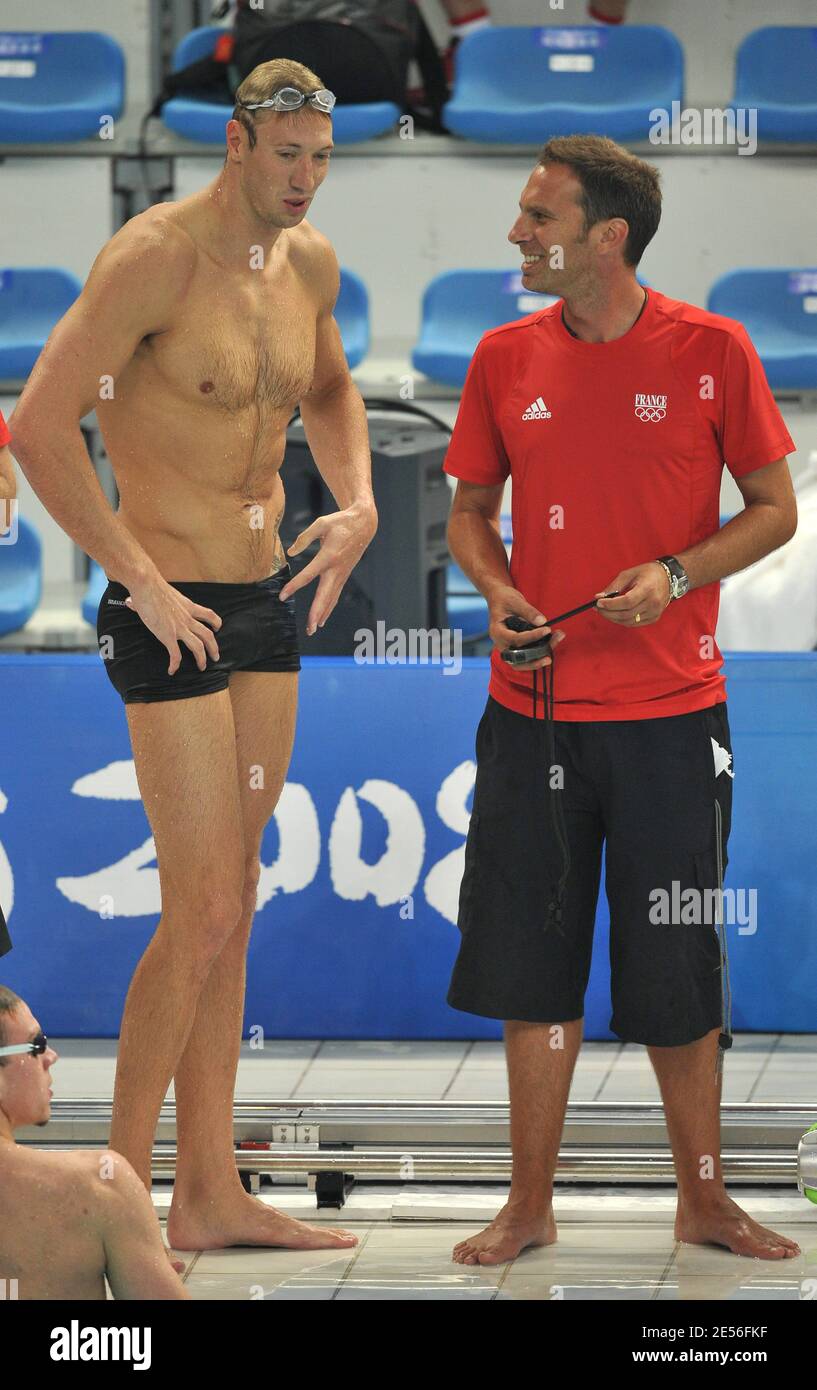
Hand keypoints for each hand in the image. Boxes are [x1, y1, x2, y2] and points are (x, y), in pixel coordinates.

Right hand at [124, 574, 221, 674]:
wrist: (147, 585)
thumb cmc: (151, 585)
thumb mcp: (161, 593)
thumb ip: (153, 599)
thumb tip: (131, 601)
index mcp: (188, 607)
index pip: (209, 615)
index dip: (216, 623)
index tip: (217, 628)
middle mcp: (187, 619)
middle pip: (208, 635)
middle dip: (214, 648)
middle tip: (215, 656)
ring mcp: (179, 628)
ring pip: (198, 647)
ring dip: (202, 659)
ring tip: (202, 667)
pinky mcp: (168, 635)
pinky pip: (175, 654)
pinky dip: (175, 664)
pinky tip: (172, 670)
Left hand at [280, 502, 377, 635]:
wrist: (364, 525)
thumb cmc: (341, 522)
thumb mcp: (321, 523)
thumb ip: (304, 538)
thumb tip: (291, 553)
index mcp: (329, 556)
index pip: (308, 575)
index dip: (294, 586)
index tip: (282, 596)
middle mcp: (336, 569)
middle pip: (325, 595)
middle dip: (317, 613)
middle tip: (310, 628)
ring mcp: (342, 574)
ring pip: (332, 598)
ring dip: (323, 614)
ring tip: (314, 629)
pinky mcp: (344, 575)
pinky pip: (335, 594)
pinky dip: (329, 607)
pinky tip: (323, 617)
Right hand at [487, 583, 564, 670]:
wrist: (499, 598)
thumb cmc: (504, 599)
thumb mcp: (515, 601)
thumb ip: (528, 611)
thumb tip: (542, 622)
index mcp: (497, 632)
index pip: (515, 639)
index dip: (532, 637)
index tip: (546, 630)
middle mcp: (501, 643)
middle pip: (517, 660)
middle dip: (535, 659)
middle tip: (549, 657)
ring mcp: (508, 647)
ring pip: (522, 663)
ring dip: (538, 659)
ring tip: (552, 650)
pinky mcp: (516, 647)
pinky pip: (526, 657)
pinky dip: (538, 654)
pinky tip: (551, 643)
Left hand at [594, 563, 671, 626]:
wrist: (669, 577)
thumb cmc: (647, 573)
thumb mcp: (629, 574)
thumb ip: (614, 587)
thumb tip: (599, 597)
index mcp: (647, 589)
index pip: (627, 601)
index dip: (611, 604)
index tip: (598, 603)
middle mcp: (653, 602)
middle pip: (626, 614)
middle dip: (608, 613)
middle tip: (598, 608)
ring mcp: (655, 612)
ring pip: (629, 621)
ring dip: (613, 618)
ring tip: (605, 611)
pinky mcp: (654, 618)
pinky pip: (634, 623)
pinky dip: (622, 620)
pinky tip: (615, 614)